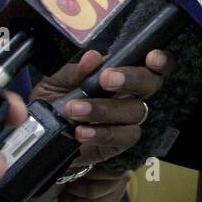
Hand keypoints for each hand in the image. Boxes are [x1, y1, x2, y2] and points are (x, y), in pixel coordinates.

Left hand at [31, 48, 174, 165]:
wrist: (40, 136)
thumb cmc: (54, 102)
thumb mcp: (56, 81)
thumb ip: (75, 71)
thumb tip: (92, 58)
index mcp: (120, 74)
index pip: (151, 65)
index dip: (160, 60)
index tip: (151, 57)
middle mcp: (130, 95)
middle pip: (151, 84)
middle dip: (133, 79)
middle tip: (106, 79)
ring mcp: (127, 120)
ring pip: (136, 111)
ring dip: (105, 109)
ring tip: (75, 110)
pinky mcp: (120, 143)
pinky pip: (124, 136)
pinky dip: (102, 133)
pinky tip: (82, 132)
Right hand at [57, 169, 131, 201]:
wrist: (119, 164)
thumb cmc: (99, 182)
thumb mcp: (88, 199)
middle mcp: (113, 201)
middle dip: (67, 197)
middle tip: (63, 191)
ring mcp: (118, 188)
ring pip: (90, 192)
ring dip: (74, 187)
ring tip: (70, 182)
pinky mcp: (120, 174)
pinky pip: (97, 176)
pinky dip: (85, 173)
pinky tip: (82, 172)